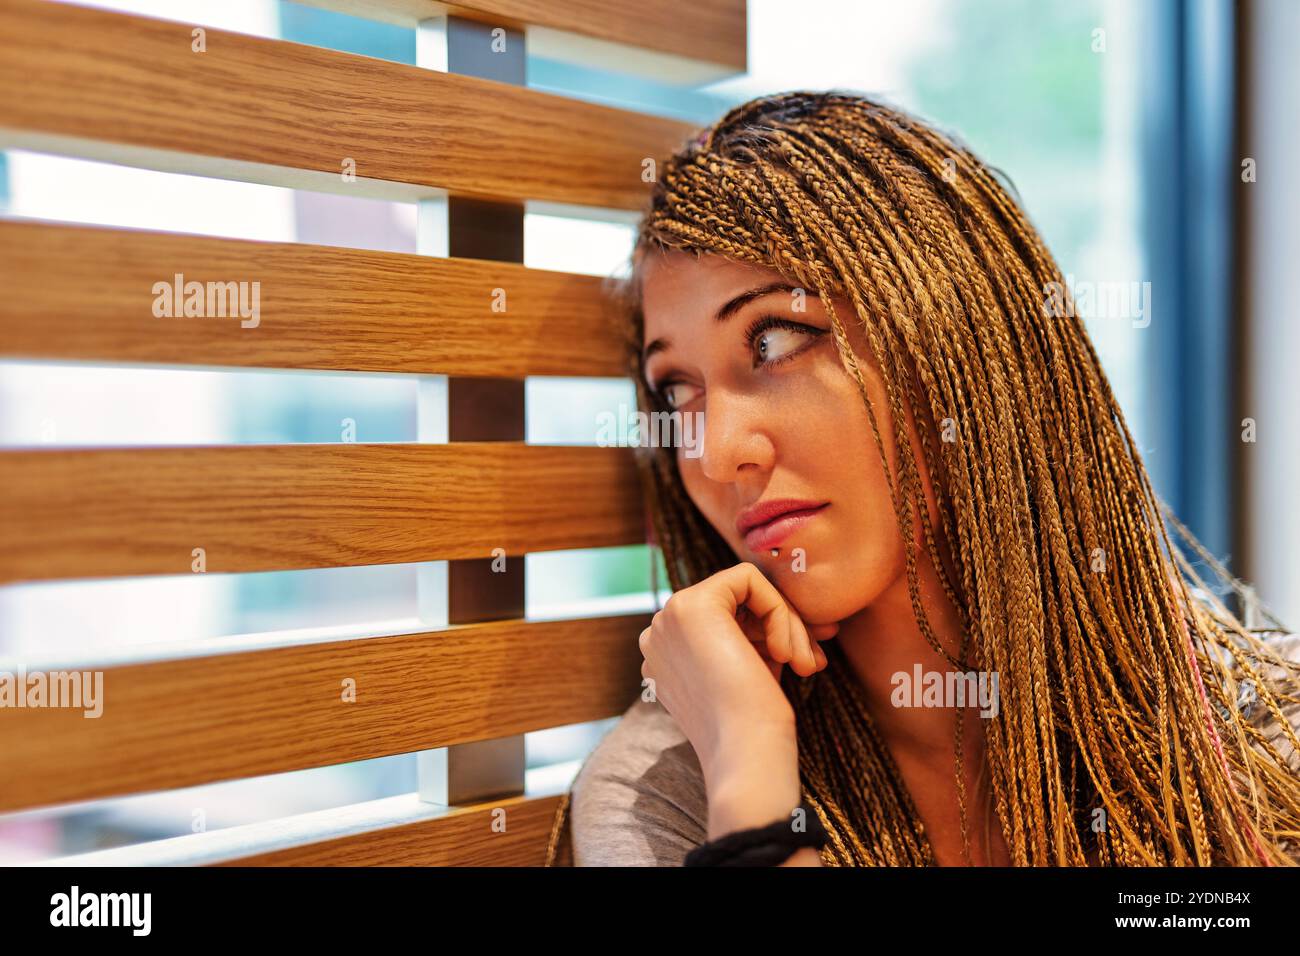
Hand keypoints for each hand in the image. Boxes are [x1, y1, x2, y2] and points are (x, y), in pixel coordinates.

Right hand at [638, 561, 838, 778]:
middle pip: (734, 603)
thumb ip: (747, 640)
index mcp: (664, 654)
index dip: (767, 633)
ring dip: (786, 624)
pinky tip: (785, 652)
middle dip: (783, 625)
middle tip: (815, 659)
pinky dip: (778, 611)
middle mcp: (658, 632)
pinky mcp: (694, 605)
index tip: (803, 659)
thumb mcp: (745, 673)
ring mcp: (669, 617)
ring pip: (744, 590)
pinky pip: (748, 580)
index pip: (724, 620)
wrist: (746, 755)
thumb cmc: (753, 727)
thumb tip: (782, 618)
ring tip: (808, 663)